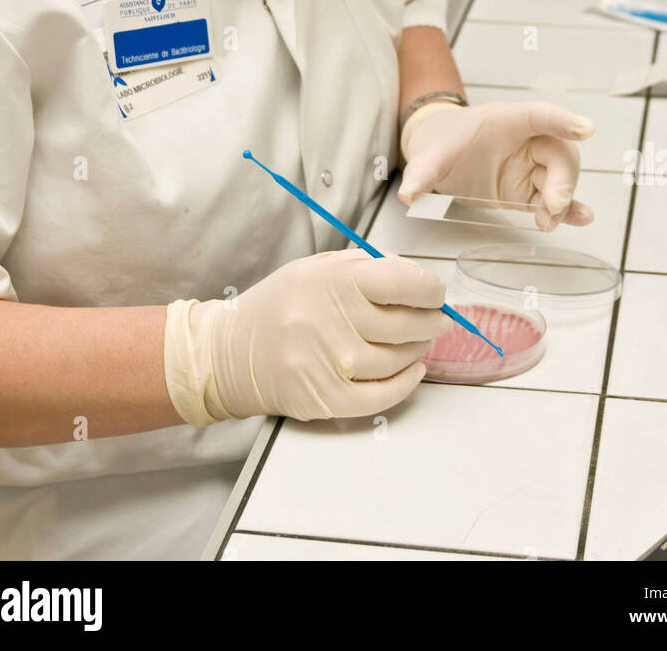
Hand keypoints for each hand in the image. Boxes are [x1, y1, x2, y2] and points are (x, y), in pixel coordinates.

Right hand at [163, 249, 452, 424]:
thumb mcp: (316, 269)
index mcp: (331, 283)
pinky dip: (406, 384)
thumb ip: (365, 267)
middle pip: (406, 324)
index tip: (436, 292)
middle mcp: (331, 323)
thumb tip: (414, 276)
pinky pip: (382, 396)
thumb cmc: (279, 305)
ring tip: (417, 340)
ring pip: (398, 360)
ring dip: (417, 350)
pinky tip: (413, 370)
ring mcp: (329, 364)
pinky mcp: (326, 398)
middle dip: (431, 320)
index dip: (429, 288)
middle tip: (436, 318)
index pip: (401, 283)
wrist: (230, 352)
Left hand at [397, 101, 595, 230]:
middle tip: (551, 205)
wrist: (442, 150)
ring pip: (560, 180)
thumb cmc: (443, 141)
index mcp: (507, 120)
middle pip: (560, 154)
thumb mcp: (429, 155)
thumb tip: (408, 195)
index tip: (586, 128)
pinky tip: (580, 218)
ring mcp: (531, 167)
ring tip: (548, 221)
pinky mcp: (530, 191)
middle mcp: (527, 141)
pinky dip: (569, 210)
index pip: (541, 115)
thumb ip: (421, 173)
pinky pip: (555, 199)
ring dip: (561, 201)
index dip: (564, 120)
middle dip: (562, 180)